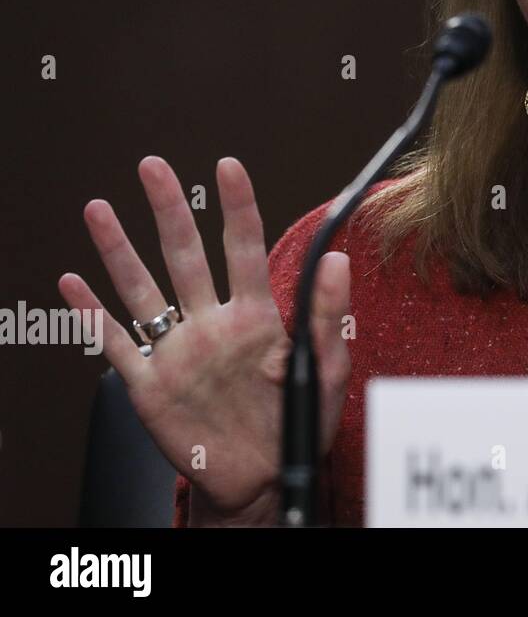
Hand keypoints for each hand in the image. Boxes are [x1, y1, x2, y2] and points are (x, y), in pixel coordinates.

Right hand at [57, 156, 351, 524]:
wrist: (262, 477)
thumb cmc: (295, 422)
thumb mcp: (326, 367)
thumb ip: (328, 313)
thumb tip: (337, 258)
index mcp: (256, 317)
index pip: (245, 248)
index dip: (238, 207)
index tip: (229, 166)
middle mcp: (211, 324)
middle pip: (185, 255)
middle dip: (168, 209)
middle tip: (153, 166)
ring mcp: (177, 351)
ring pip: (143, 289)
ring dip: (119, 249)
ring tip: (100, 208)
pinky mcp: (150, 385)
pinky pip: (115, 344)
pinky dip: (91, 315)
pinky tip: (73, 283)